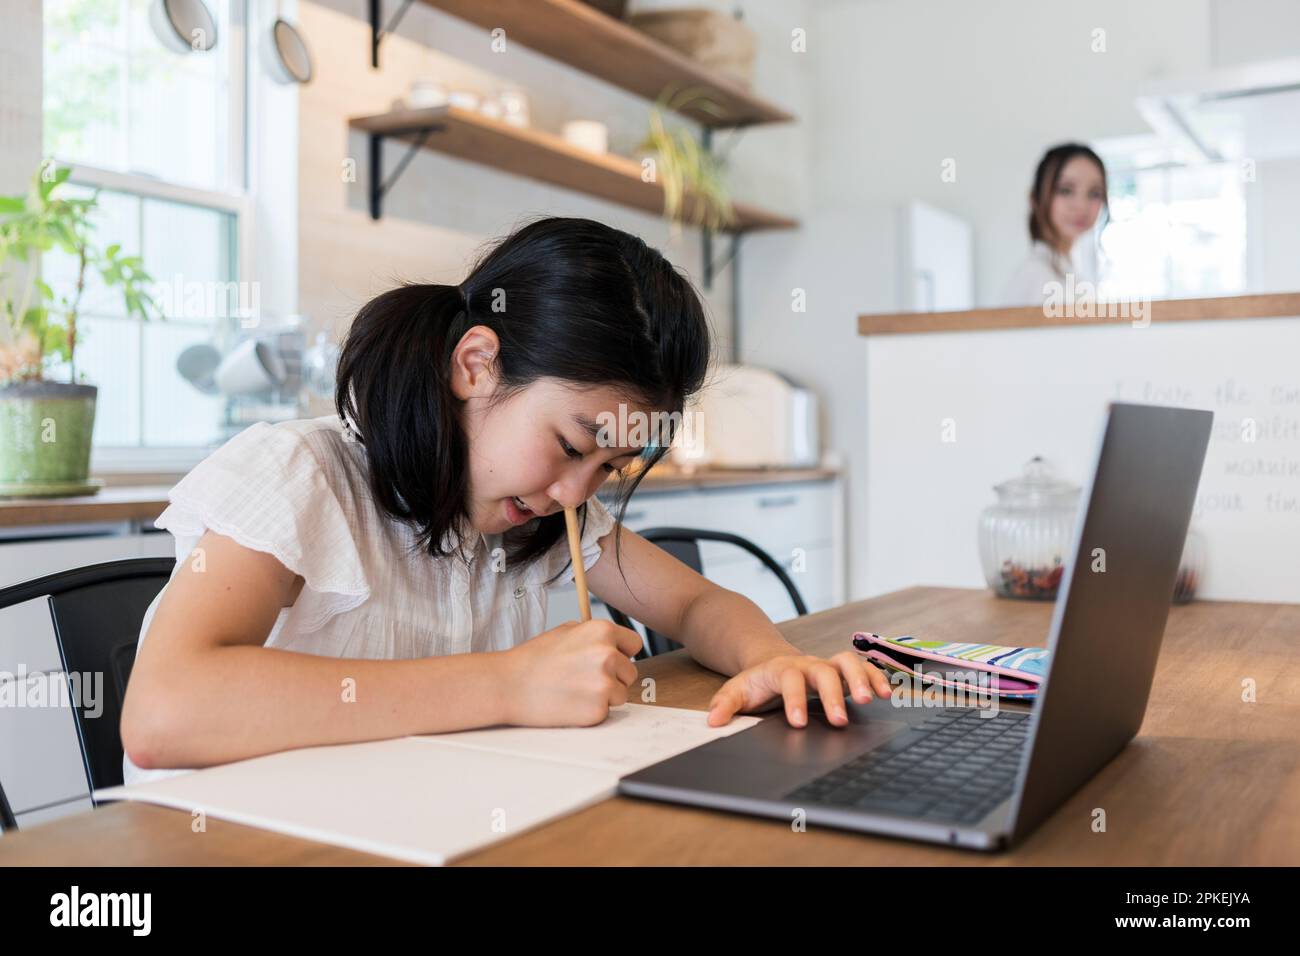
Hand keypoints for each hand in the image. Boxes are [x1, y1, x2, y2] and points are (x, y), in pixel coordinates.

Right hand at [500, 619, 642, 726]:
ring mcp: (604, 684)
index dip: (621, 653)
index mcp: (602, 631)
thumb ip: (593, 635)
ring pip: (621, 694)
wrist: (509, 685)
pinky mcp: (598, 710)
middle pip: (630, 672)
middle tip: (583, 678)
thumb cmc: (533, 659)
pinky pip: (607, 712)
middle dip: (614, 676)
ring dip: (605, 695)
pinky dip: (592, 711)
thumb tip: (615, 643)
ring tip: (575, 690)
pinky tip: (570, 703)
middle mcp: (608, 655)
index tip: (608, 659)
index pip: (634, 644)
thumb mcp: (566, 631)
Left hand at [707, 651, 892, 727]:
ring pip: (848, 661)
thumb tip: (713, 720)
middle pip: (824, 671)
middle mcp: (808, 664)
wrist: (769, 660)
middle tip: (839, 720)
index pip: (789, 680)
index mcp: (781, 670)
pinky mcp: (842, 672)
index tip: (798, 723)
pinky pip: (863, 669)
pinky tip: (887, 694)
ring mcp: (826, 666)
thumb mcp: (736, 689)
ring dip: (862, 678)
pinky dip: (876, 677)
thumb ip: (725, 703)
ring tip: (873, 699)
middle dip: (833, 694)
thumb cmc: (757, 681)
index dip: (794, 700)